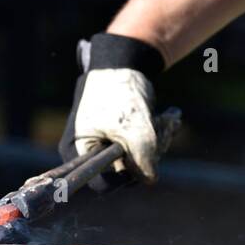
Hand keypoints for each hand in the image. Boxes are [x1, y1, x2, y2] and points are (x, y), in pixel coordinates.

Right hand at [59, 33, 166, 183]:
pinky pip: (141, 151)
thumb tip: (150, 180)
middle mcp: (86, 153)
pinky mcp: (119, 140)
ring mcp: (103, 147)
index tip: (144, 163)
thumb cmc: (119, 90)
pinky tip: (165, 119)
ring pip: (135, 163)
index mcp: (78, 151)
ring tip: (166, 119)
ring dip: (156, 145)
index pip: (100, 184)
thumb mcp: (133, 126)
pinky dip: (155, 139)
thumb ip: (142, 156)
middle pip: (120, 174)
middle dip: (146, 157)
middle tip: (163, 132)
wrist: (123, 61)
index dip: (124, 178)